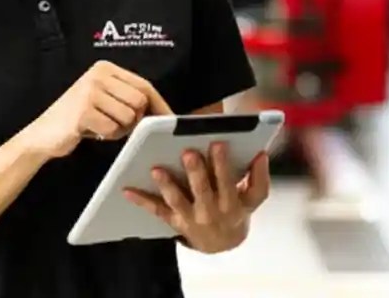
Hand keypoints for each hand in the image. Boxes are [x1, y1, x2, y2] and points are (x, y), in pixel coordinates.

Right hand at [18, 60, 171, 159]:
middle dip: (135, 119)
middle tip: (116, 124)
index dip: (158, 105)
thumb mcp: (104, 99)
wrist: (43, 134)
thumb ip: (128, 98)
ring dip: (120, 129)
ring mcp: (89, 91)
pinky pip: (113, 129)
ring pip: (129, 116)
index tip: (169, 120)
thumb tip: (164, 113)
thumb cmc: (79, 118)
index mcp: (105, 68)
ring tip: (102, 126)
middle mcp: (97, 75)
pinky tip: (93, 131)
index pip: (144, 85)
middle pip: (140, 100)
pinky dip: (108, 136)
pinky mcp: (83, 111)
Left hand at [124, 142, 270, 253]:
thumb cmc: (237, 210)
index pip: (228, 182)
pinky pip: (156, 211)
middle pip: (203, 191)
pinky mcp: (174, 222)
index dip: (223, 164)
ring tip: (157, 169)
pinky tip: (127, 189)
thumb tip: (262, 154)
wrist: (223, 244)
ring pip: (177, 201)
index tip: (218, 143)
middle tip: (188, 153)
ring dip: (167, 186)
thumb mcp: (253, 199)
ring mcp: (191, 219)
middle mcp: (211, 213)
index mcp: (231, 203)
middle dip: (196, 172)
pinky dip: (141, 201)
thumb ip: (259, 177)